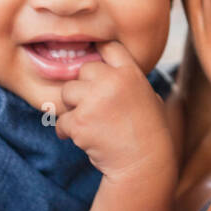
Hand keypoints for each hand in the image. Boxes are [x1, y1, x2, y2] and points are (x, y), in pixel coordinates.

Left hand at [55, 42, 174, 182]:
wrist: (144, 163)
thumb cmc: (149, 132)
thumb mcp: (148, 97)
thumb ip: (129, 81)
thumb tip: (109, 70)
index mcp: (131, 73)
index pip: (109, 47)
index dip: (100, 54)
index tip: (97, 69)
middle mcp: (112, 81)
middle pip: (84, 69)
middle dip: (85, 87)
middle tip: (95, 107)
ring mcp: (95, 100)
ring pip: (67, 92)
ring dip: (73, 108)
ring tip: (90, 124)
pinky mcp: (79, 121)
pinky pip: (61, 120)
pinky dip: (68, 131)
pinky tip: (85, 139)